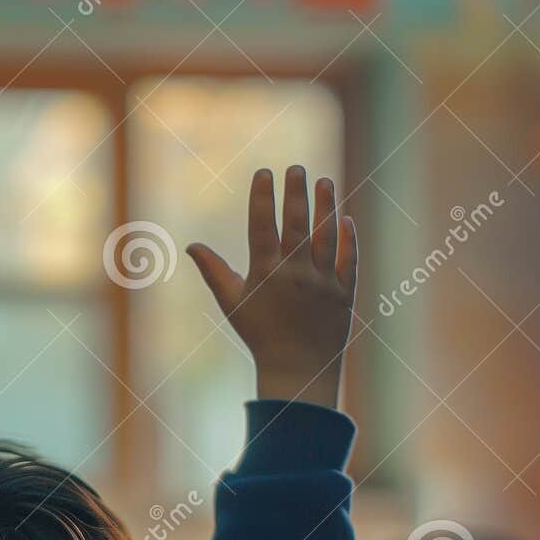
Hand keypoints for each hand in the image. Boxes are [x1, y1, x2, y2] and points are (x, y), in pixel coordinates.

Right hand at [187, 166, 356, 407]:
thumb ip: (214, 272)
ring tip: (323, 181)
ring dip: (325, 206)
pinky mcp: (344, 293)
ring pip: (326, 236)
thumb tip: (192, 245)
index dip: (262, 197)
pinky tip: (345, 219)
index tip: (264, 172)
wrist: (298, 371)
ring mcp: (323, 283)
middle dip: (296, 192)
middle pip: (297, 224)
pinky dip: (348, 239)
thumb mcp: (232, 304)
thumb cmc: (260, 336)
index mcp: (265, 274)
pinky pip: (348, 259)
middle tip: (296, 168)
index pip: (262, 226)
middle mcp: (295, 274)